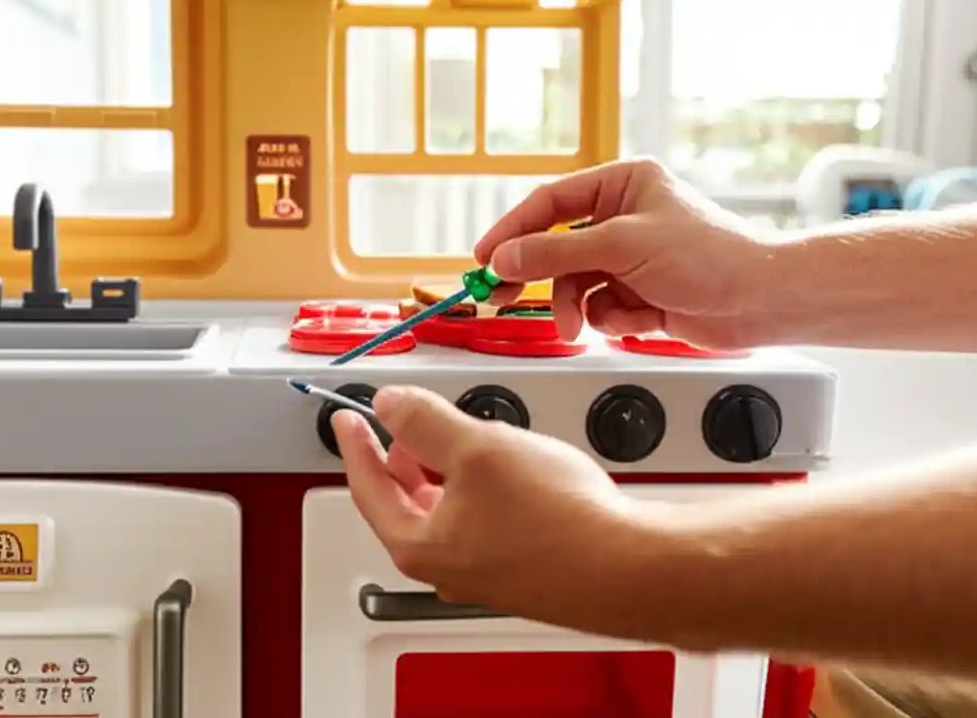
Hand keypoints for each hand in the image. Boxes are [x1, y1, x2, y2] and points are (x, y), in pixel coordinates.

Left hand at [331, 385, 669, 631]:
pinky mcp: (522, 569)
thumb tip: (391, 405)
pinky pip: (486, 519)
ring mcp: (486, 572)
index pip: (367, 487)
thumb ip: (424, 421)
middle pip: (407, 500)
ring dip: (451, 468)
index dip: (356, 443)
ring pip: (450, 508)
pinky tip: (515, 467)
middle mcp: (448, 567)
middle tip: (412, 421)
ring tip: (475, 438)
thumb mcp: (478, 447)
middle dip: (409, 453)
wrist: (630, 568)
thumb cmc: (559, 522)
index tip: (347, 419)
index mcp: (419, 544)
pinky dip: (485, 487)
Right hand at [477, 158, 777, 349]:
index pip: (550, 203)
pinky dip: (609, 319)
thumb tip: (505, 258)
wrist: (761, 301)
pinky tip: (635, 320)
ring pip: (574, 284)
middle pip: (556, 247)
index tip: (484, 257)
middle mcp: (624, 218)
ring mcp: (631, 259)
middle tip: (501, 295)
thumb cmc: (712, 256)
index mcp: (623, 184)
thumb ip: (555, 253)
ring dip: (575, 308)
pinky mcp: (640, 294)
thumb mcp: (621, 246)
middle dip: (536, 276)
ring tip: (579, 325)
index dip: (512, 230)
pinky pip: (599, 308)